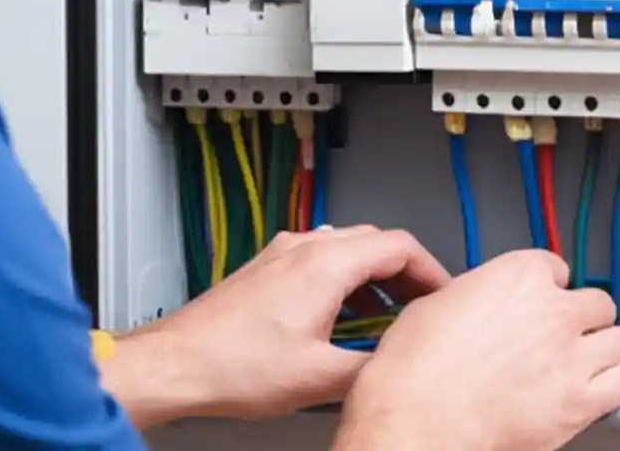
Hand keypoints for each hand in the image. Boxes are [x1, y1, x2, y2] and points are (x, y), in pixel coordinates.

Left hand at [99, 226, 449, 427]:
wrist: (177, 364)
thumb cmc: (232, 365)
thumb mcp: (320, 378)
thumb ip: (371, 368)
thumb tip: (396, 367)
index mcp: (325, 265)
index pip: (400, 246)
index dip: (432, 271)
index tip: (442, 294)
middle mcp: (304, 249)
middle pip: (375, 241)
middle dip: (405, 273)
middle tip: (419, 305)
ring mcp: (281, 255)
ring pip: (345, 248)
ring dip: (372, 276)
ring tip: (382, 315)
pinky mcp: (265, 268)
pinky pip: (318, 259)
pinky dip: (342, 279)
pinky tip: (339, 316)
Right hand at [333, 250, 619, 450]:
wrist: (418, 421)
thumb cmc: (414, 372)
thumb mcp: (433, 305)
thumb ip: (473, 295)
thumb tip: (477, 304)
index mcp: (518, 276)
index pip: (555, 268)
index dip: (549, 289)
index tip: (543, 302)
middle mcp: (553, 309)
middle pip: (596, 302)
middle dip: (583, 319)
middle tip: (567, 336)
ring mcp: (572, 355)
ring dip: (609, 349)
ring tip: (595, 360)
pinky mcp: (581, 401)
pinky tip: (608, 387)